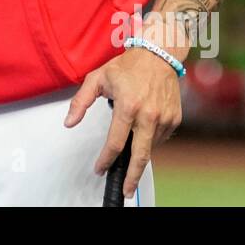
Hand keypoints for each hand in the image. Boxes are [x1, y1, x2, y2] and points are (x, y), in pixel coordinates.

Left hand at [64, 46, 182, 197]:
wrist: (158, 54)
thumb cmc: (127, 66)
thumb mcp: (97, 78)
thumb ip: (80, 102)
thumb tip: (69, 122)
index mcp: (128, 106)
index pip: (115, 143)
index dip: (105, 159)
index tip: (100, 168)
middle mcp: (148, 115)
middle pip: (140, 156)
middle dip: (132, 177)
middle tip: (125, 190)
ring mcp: (164, 118)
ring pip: (150, 147)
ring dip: (139, 151)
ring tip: (131, 138)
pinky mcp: (175, 119)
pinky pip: (161, 138)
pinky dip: (150, 139)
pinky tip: (143, 128)